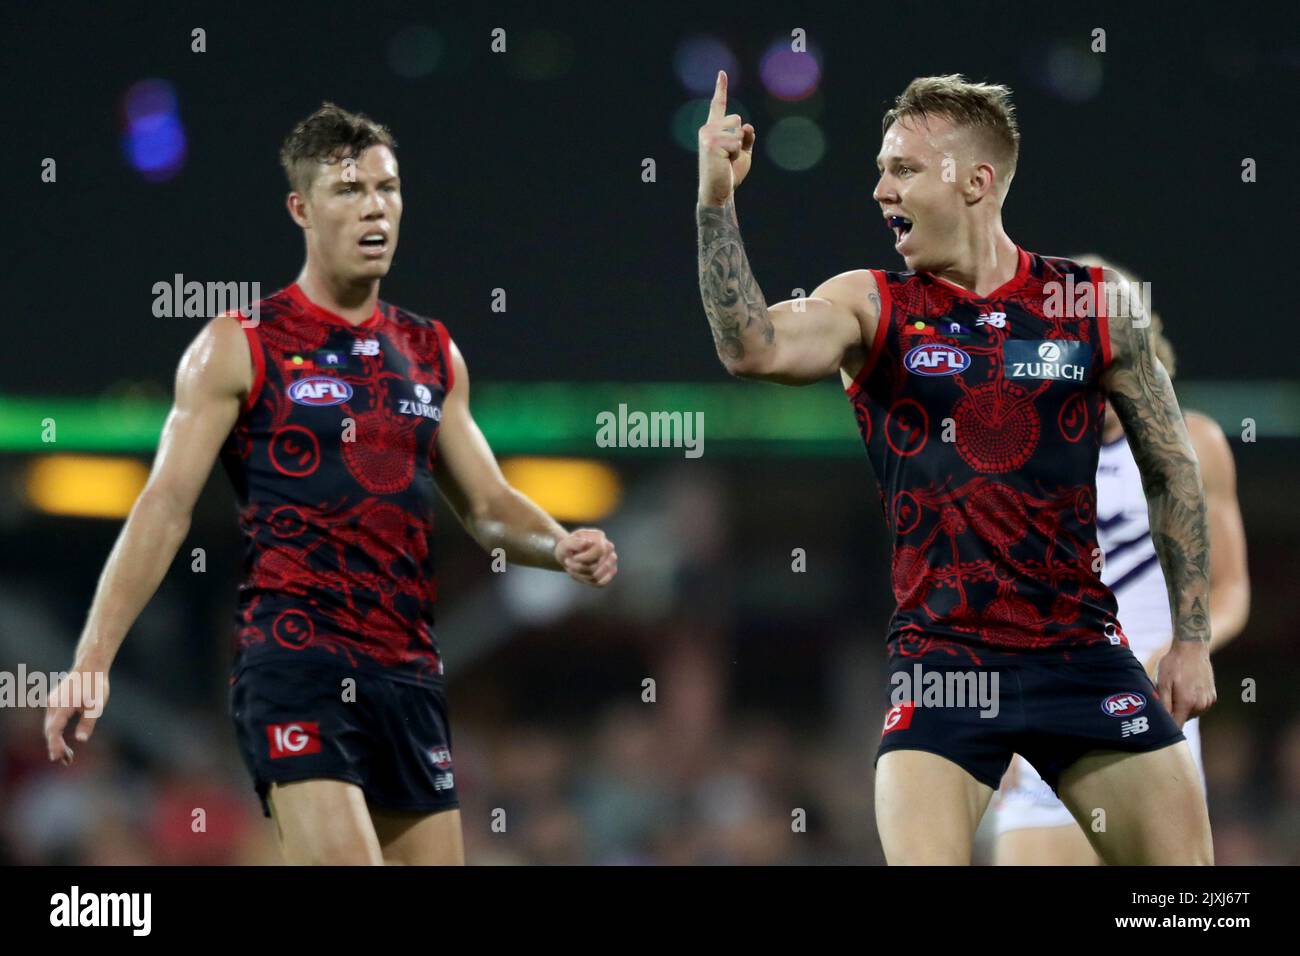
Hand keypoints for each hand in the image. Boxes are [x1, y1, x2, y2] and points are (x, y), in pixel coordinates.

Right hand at [44, 665, 110, 764]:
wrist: (90, 666)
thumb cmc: (95, 685)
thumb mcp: (96, 705)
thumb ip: (88, 722)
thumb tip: (81, 740)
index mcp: (62, 705)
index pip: (54, 729)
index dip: (54, 745)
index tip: (57, 758)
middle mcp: (53, 704)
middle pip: (50, 730)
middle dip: (56, 747)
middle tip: (67, 762)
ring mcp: (52, 703)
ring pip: (50, 727)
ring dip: (56, 742)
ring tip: (68, 757)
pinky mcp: (54, 703)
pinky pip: (52, 721)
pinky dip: (56, 733)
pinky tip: (63, 744)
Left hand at [554, 528, 617, 586]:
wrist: (569, 554)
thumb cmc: (568, 548)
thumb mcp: (565, 543)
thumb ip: (574, 542)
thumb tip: (587, 543)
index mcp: (599, 536)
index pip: (599, 550)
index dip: (585, 557)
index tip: (573, 558)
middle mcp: (609, 548)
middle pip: (596, 566)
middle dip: (578, 568)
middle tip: (568, 563)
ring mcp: (611, 560)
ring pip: (597, 576)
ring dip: (580, 575)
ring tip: (572, 569)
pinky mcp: (611, 572)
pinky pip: (601, 583)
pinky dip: (588, 581)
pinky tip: (580, 575)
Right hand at [697, 71, 755, 206]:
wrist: (718, 192)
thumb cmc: (729, 173)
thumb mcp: (743, 152)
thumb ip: (746, 137)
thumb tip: (747, 125)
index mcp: (713, 129)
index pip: (718, 106)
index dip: (720, 88)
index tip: (722, 73)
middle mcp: (708, 129)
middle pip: (737, 119)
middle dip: (740, 137)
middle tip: (729, 156)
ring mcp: (708, 136)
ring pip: (738, 130)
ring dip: (738, 147)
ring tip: (727, 160)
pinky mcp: (712, 143)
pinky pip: (737, 141)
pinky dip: (736, 154)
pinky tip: (726, 163)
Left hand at [1152, 640, 1214, 726]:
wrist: (1192, 648)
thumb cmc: (1174, 663)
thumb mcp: (1162, 681)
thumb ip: (1163, 703)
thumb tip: (1163, 720)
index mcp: (1187, 702)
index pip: (1177, 725)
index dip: (1167, 726)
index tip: (1160, 722)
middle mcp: (1201, 705)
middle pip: (1183, 719)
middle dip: (1173, 711)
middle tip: (1167, 694)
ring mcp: (1208, 701)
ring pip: (1191, 713)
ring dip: (1182, 707)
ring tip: (1177, 689)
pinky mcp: (1212, 697)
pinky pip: (1199, 706)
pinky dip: (1191, 701)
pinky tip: (1186, 688)